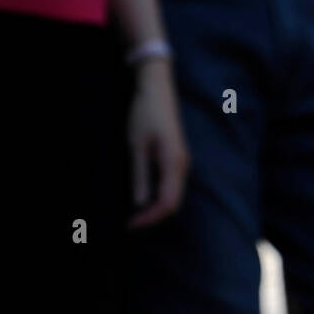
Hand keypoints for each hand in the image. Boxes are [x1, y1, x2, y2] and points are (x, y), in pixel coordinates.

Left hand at [126, 59, 190, 228]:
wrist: (157, 90)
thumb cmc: (145, 114)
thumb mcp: (136, 146)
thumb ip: (139, 175)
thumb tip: (139, 204)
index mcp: (173, 163)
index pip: (167, 202)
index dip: (150, 218)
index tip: (131, 224)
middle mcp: (182, 165)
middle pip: (174, 202)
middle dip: (154, 216)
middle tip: (131, 222)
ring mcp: (182, 161)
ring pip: (174, 195)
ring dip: (157, 208)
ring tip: (136, 213)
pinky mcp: (177, 158)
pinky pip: (172, 185)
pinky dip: (160, 197)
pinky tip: (145, 197)